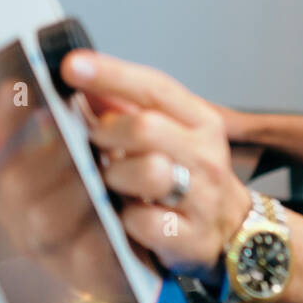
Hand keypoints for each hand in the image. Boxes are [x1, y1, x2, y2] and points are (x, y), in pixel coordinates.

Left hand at [59, 50, 252, 275]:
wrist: (230, 229)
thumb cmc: (188, 175)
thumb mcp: (167, 134)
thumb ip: (125, 107)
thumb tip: (82, 75)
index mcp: (200, 121)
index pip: (155, 88)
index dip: (112, 75)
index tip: (73, 65)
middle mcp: (206, 155)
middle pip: (147, 128)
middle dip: (107, 132)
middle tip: (92, 139)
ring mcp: (204, 197)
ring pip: (150, 173)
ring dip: (116, 177)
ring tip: (113, 181)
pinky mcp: (193, 237)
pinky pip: (145, 222)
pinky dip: (127, 219)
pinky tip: (128, 216)